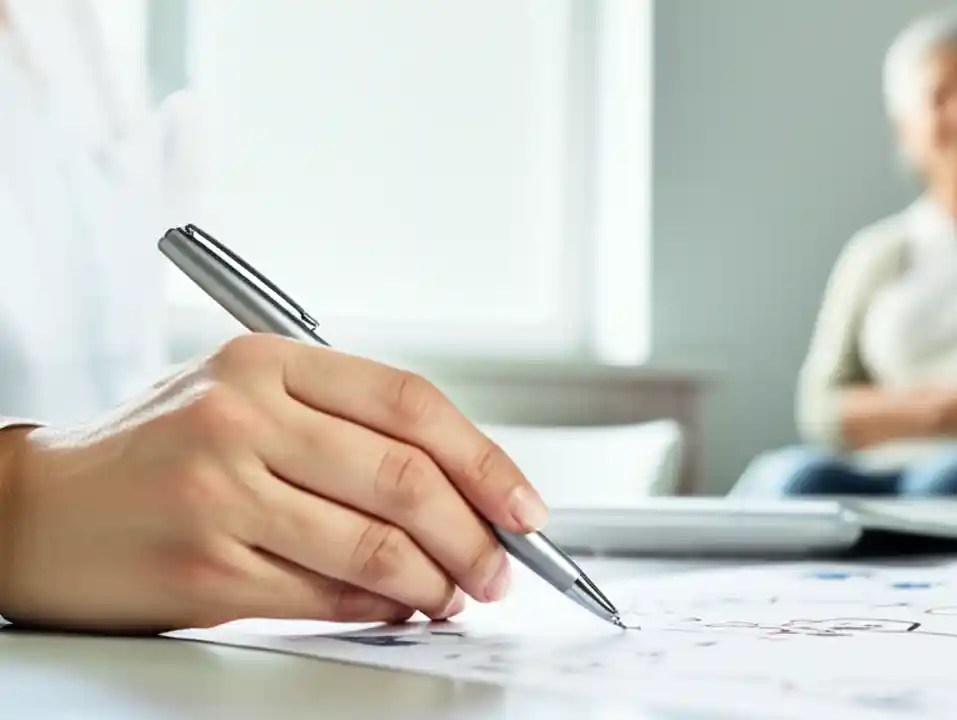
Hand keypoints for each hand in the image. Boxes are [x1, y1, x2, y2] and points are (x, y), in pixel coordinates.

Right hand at [0, 335, 545, 631]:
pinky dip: (380, 609)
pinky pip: (326, 597)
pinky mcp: (202, 569)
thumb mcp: (245, 397)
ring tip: (455, 594)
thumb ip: (345, 426)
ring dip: (437, 581)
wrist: (37, 509)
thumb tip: (463, 487)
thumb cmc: (157, 450)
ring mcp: (219, 493)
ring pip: (376, 546)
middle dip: (477, 533)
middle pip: (407, 477)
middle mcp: (243, 417)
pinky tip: (397, 608)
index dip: (485, 459)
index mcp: (266, 361)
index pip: (411, 403)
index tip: (524, 506)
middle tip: (501, 568)